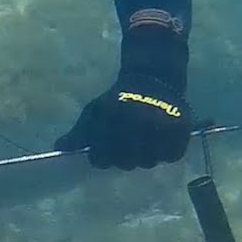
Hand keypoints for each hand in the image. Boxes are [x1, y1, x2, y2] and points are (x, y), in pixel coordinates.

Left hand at [55, 71, 192, 170]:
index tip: (102, 152)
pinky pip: (170, 156)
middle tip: (124, 147)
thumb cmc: (118, 98)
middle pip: (125, 163)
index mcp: (113, 120)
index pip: (102, 157)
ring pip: (148, 162)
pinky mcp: (181, 131)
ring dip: (143, 157)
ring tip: (142, 143)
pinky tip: (158, 143)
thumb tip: (59, 148)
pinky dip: (164, 153)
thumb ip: (79, 132)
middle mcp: (138, 124)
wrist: (153, 78)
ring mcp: (161, 128)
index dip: (100, 157)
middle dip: (121, 159)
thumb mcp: (95, 111)